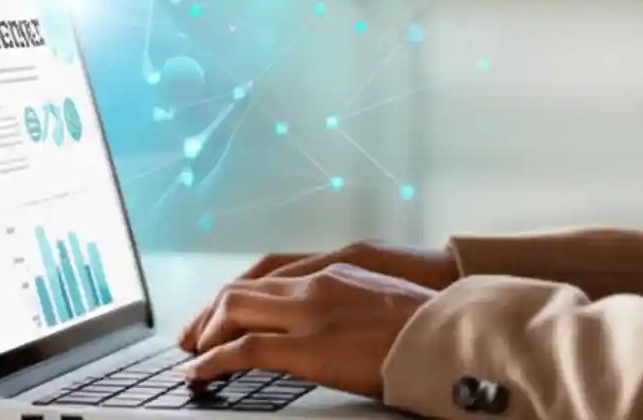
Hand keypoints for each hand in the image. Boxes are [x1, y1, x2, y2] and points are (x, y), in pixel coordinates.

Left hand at [179, 241, 456, 351]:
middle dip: (208, 314)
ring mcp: (309, 311)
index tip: (218, 314)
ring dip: (206, 334)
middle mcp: (315, 283)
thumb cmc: (430, 326)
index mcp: (336, 270)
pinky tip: (199, 373)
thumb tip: (340, 327)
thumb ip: (354, 305)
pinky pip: (243, 349)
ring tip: (192, 358)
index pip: (266, 273)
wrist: (451, 335)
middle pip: (241, 288)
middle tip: (191, 338)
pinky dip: (212, 360)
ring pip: (234, 310)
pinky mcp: (307, 345)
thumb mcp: (385, 302)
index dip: (235, 294)